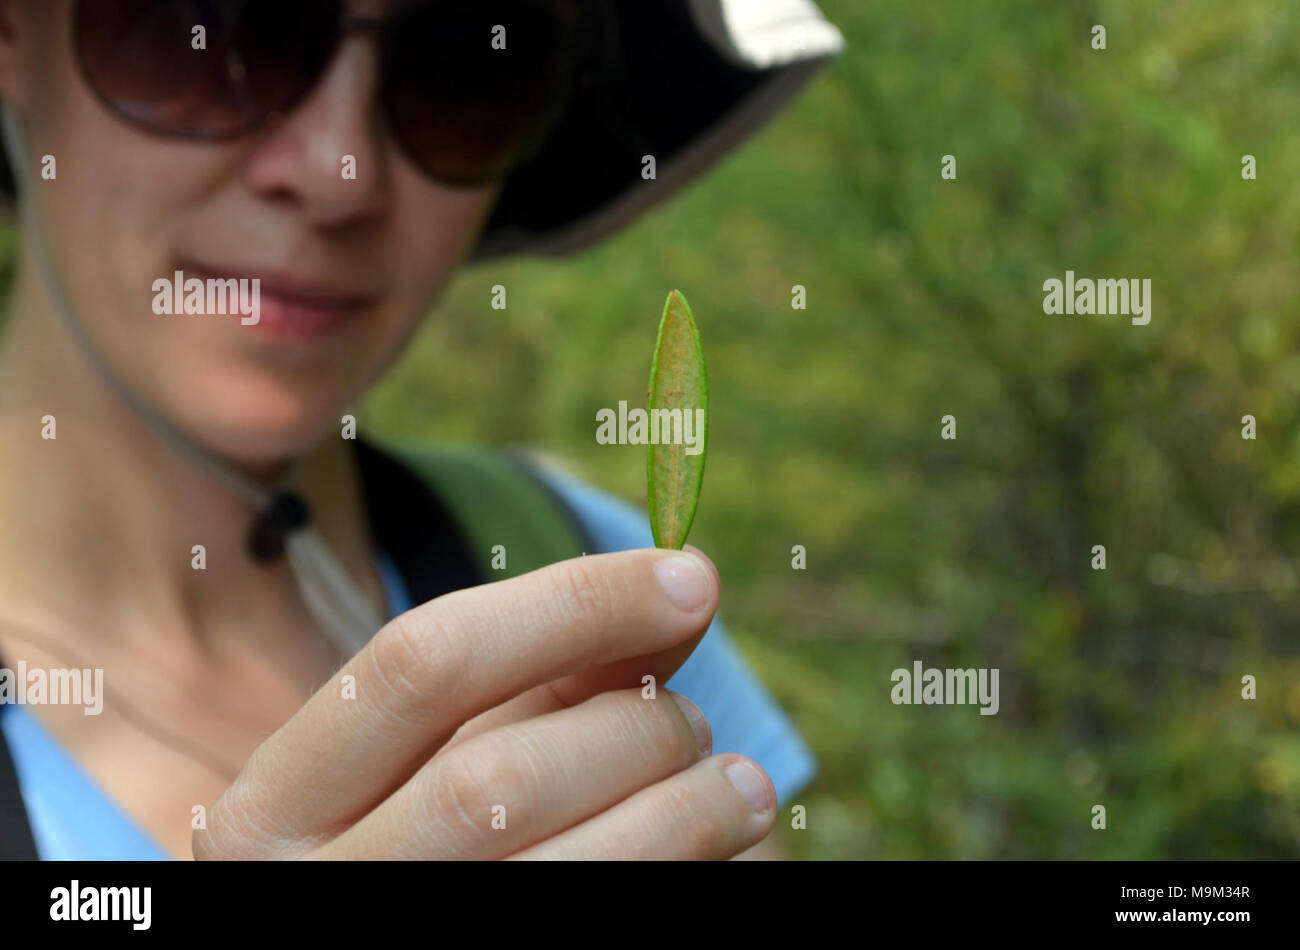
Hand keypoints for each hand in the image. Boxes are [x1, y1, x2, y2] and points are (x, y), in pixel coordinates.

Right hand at [193, 547, 777, 858]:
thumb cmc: (427, 840)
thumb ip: (549, 673)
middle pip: (499, 779)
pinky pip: (613, 913)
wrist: (392, 931)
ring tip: (737, 784)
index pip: (421, 663)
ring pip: (568, 868)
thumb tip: (681, 587)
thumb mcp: (452, 751)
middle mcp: (318, 890)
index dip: (572, 602)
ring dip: (684, 807)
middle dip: (630, 729)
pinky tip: (720, 836)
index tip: (690, 574)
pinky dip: (684, 859)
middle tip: (691, 720)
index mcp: (276, 802)